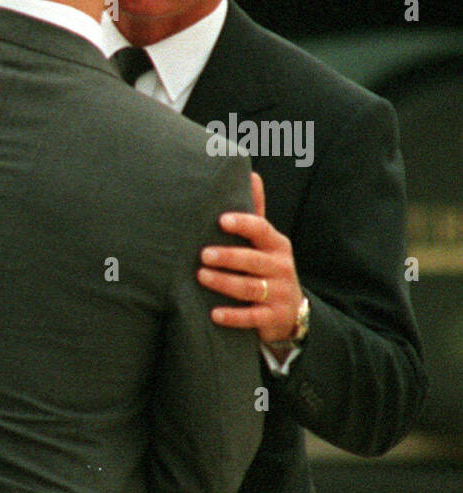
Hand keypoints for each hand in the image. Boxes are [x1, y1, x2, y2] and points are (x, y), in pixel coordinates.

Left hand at [198, 172, 303, 343]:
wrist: (291, 313)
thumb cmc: (269, 269)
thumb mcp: (266, 242)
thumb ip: (256, 213)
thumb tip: (251, 174)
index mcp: (276, 245)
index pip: (262, 230)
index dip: (244, 224)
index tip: (222, 220)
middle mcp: (280, 268)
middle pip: (254, 260)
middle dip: (229, 257)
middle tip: (203, 254)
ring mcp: (278, 294)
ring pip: (251, 288)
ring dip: (225, 283)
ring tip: (201, 276)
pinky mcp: (273, 318)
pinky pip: (252, 318)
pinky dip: (233, 316)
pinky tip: (214, 314)